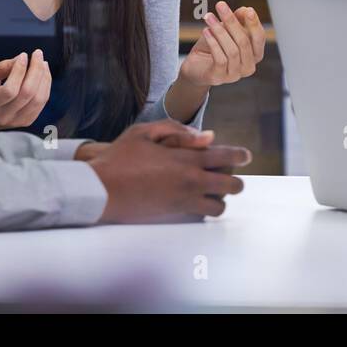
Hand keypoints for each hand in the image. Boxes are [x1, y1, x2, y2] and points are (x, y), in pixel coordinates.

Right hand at [0, 50, 50, 130]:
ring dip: (44, 78)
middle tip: (37, 54)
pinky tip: (43, 75)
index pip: (10, 90)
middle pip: (28, 93)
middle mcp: (3, 116)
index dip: (19, 71)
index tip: (23, 56)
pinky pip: (41, 104)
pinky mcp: (25, 122)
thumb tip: (20, 59)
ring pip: (39, 99)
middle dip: (36, 70)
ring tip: (42, 63)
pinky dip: (45, 87)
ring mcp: (16, 121)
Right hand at [87, 119, 251, 222]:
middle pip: (230, 185)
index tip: (246, 156)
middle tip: (232, 177)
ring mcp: (183, 201)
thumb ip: (177, 130)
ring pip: (218, 206)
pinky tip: (196, 201)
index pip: (225, 156)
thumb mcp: (144, 132)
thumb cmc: (119, 157)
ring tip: (212, 191)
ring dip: (220, 197)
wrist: (99, 190)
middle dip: (236, 181)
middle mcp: (190, 181)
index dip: (240, 155)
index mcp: (185, 158)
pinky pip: (201, 216)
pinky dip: (204, 209)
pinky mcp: (174, 216)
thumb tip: (207, 137)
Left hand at [178, 2, 265, 89]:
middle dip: (232, 22)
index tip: (248, 10)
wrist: (195, 67)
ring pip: (232, 50)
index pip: (259, 38)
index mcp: (254, 55)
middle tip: (220, 6)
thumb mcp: (225, 30)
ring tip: (209, 17)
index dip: (254, 24)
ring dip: (220, 31)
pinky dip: (213, 43)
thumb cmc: (213, 47)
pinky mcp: (219, 77)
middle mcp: (248, 67)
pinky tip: (206, 31)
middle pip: (244, 42)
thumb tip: (246, 10)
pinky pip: (220, 59)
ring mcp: (234, 75)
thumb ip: (237, 21)